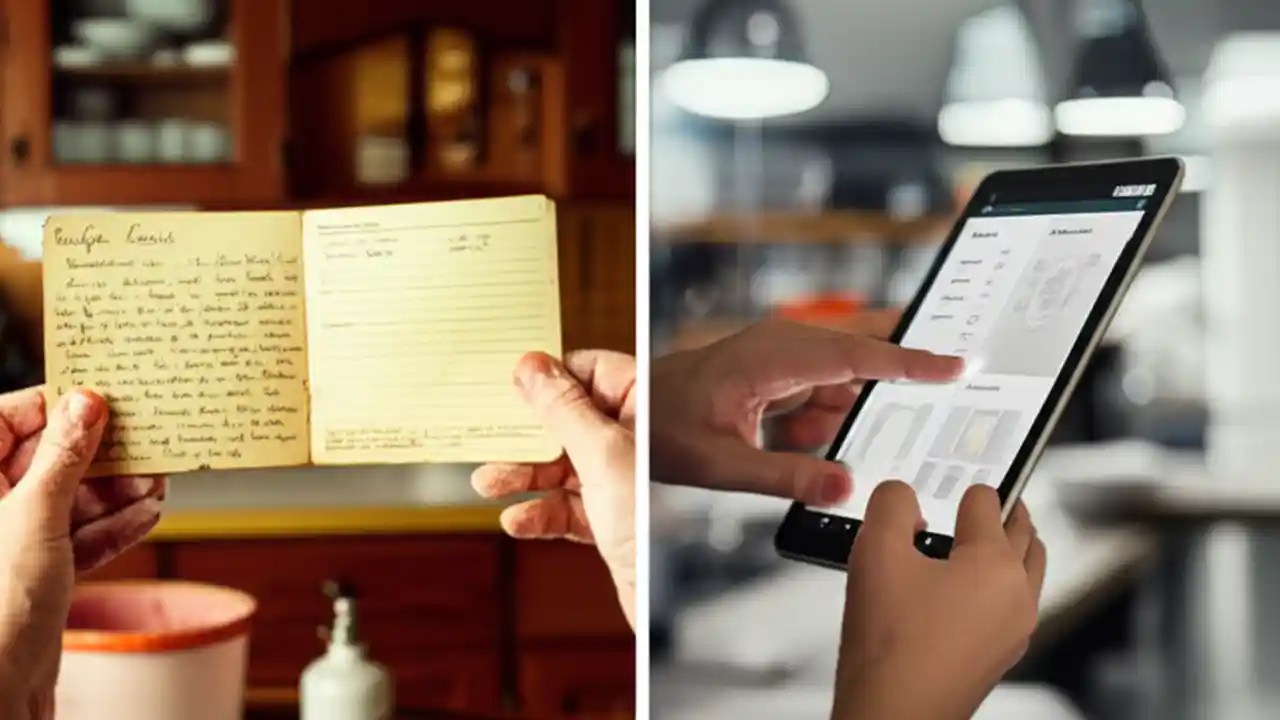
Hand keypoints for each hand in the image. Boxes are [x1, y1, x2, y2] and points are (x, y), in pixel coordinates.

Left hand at [0, 388, 165, 717]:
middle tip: (144, 442)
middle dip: (99, 455)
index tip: (103, 398)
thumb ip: (62, 456)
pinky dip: (113, 526)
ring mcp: (12, 541)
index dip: (57, 407)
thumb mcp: (35, 516)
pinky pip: (78, 536)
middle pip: (47, 459)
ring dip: (115, 491)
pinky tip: (146, 515)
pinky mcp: (38, 572)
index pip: (10, 419)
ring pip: (68, 499)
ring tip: (156, 484)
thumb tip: (85, 403)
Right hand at [471, 351, 635, 627]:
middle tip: (490, 438)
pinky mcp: (609, 519)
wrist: (661, 602)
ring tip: (490, 482)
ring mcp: (621, 482)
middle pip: (569, 421)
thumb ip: (562, 409)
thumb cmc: (650, 523)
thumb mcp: (599, 454)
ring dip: (523, 475)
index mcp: (646, 410)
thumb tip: (532, 367)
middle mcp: (635, 442)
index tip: (512, 384)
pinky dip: (539, 512)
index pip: (593, 371)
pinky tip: (518, 519)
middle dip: (527, 435)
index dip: (552, 377)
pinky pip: (565, 506)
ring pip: (561, 465)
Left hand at [652, 319, 960, 504]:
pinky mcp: (774, 373)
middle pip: (858, 358)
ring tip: (850, 427)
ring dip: (852, 408)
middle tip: (940, 385)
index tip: (956, 365)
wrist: (626, 416)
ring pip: (840, 379)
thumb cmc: (660, 430)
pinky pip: (819, 391)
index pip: (856, 355)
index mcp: (770, 357)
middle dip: (896, 375)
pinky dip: (827, 416)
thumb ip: (786, 477)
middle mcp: (780, 347)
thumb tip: (845, 488)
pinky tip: (810, 440)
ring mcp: (778, 357)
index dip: (910, 361)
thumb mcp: (721, 464)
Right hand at [833, 482, 1045, 719]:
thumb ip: (891, 505)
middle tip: (984, 501)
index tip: (948, 485)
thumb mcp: (875, 552)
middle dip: (1003, 512)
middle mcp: (1017, 595)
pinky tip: (959, 592)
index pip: (987, 500)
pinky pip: (1012, 606)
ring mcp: (1014, 630)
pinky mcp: (1000, 656)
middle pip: (1025, 534)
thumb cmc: (889, 647)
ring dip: (1010, 549)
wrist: (892, 715)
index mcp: (995, 563)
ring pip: (1028, 572)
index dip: (961, 488)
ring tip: (978, 542)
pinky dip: (998, 586)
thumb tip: (901, 495)